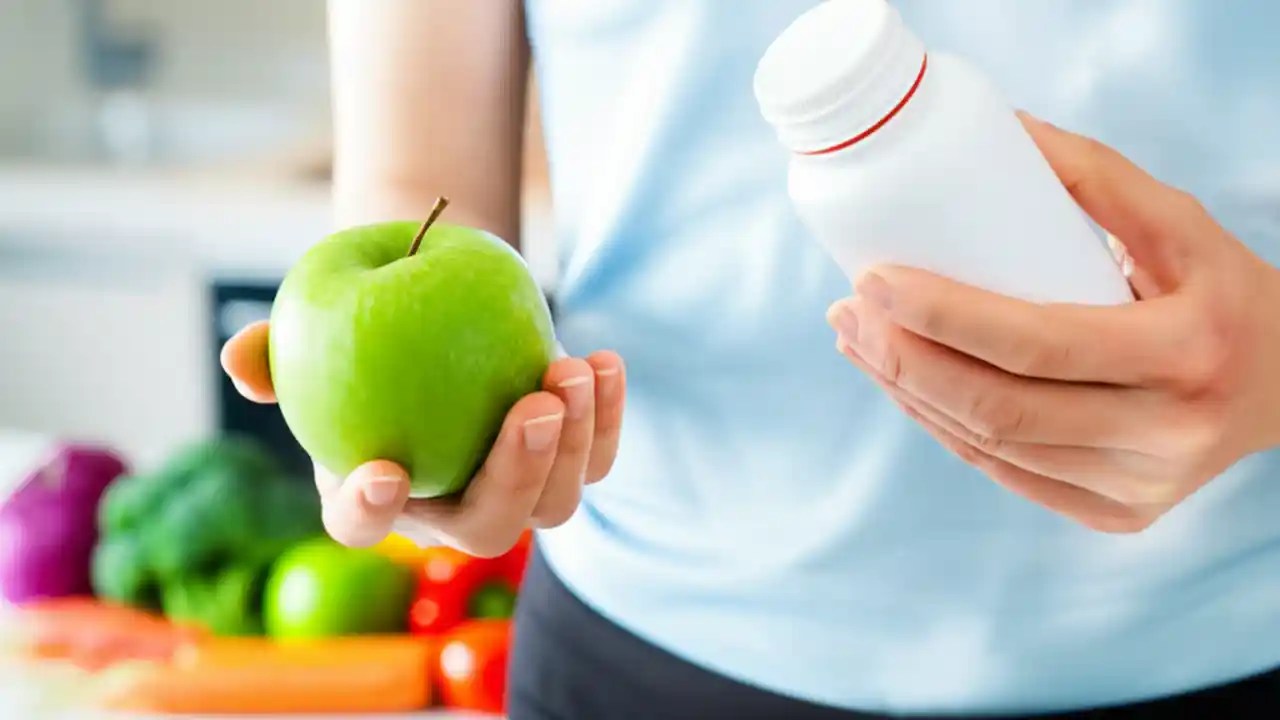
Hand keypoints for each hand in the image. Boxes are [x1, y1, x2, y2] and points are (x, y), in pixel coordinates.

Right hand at [219, 321, 625, 554]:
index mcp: (373, 494)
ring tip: (570, 372)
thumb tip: (240, 358)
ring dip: (575, 444)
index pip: (361, 525)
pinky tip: (605, 363)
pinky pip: (597, 458)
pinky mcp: (565, 456)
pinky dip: (607, 417)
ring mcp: (515, 489)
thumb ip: (273, 351)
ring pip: (555, 504)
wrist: (428, 308)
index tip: (383, 470)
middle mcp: (450, 509)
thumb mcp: (310, 327)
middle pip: (489, 529)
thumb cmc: (358, 324)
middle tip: (535, 409)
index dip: (369, 512)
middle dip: (517, 476)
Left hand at [827, 112, 1279, 532]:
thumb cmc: (1222, 292)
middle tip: (849, 312)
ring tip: (858, 341)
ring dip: (908, 394)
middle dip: (902, 359)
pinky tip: (904, 387)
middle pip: (997, 408)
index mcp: (1185, 352)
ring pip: (990, 447)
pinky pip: (1005, 473)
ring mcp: (1138, 487)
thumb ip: (1094, 176)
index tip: (872, 278)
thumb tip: (999, 129)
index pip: (1035, 343)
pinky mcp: (1116, 513)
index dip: (940, 315)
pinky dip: (942, 429)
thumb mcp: (1180, 224)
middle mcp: (1165, 433)